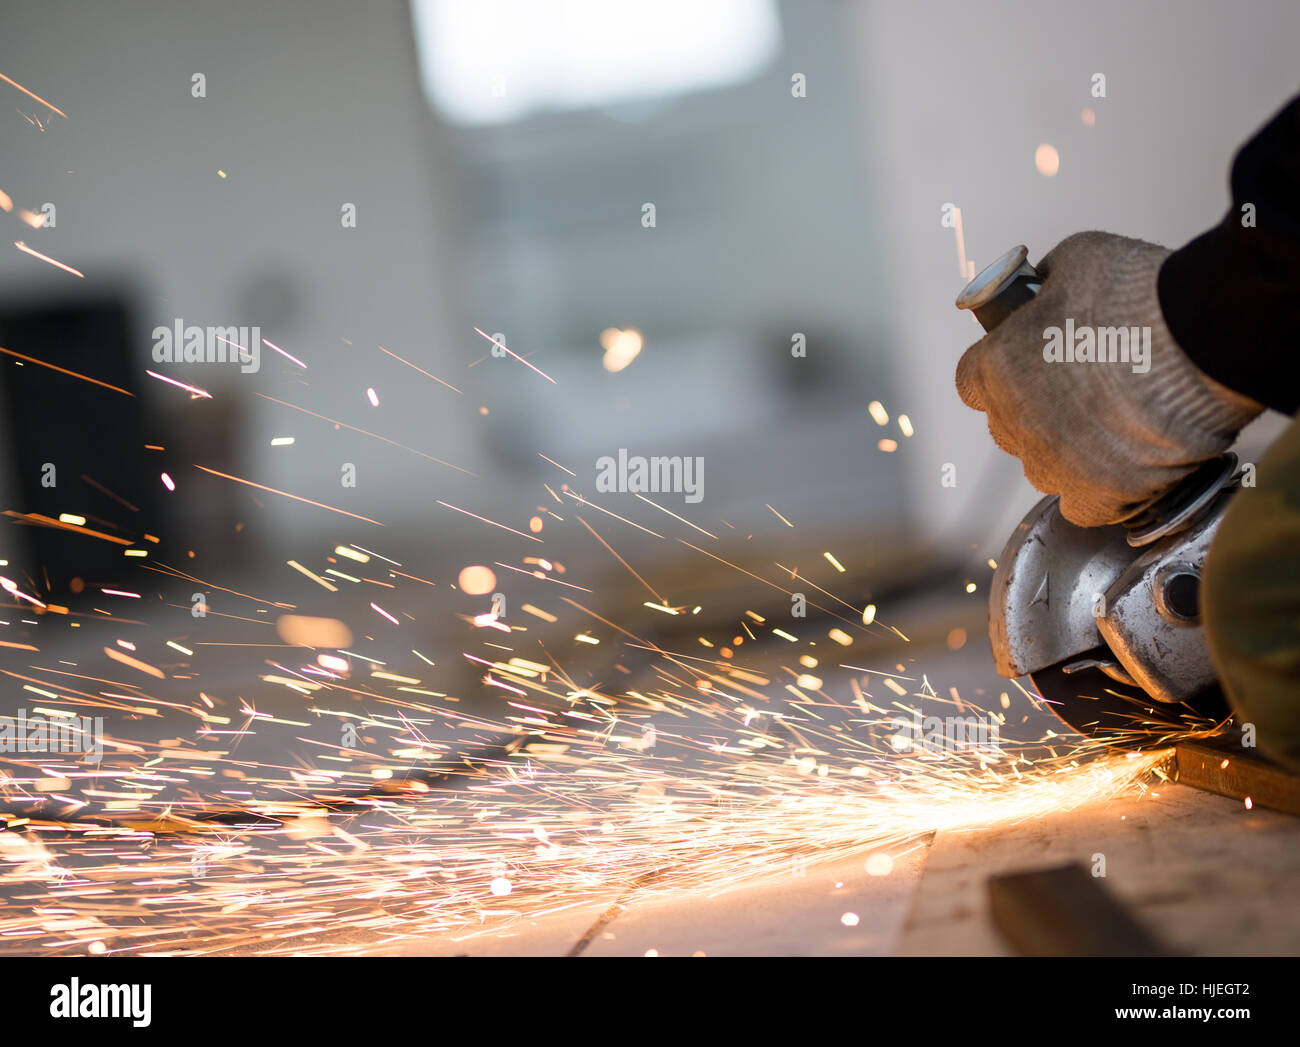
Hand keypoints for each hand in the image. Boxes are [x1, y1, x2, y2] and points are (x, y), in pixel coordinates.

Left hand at [955, 231, 1262, 525]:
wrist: (1202, 338)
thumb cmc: (1139, 294)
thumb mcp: (1076, 260)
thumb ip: (1047, 283)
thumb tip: (1044, 288)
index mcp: (996, 367)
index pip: (973, 382)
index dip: (1001, 374)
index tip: (1026, 365)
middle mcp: (1015, 421)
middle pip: (1009, 427)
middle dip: (1035, 411)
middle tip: (1082, 391)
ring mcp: (1054, 463)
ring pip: (1043, 468)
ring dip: (1067, 452)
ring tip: (1113, 425)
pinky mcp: (1098, 494)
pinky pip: (1082, 507)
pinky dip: (1100, 494)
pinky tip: (1122, 470)